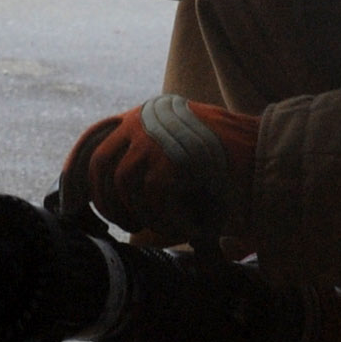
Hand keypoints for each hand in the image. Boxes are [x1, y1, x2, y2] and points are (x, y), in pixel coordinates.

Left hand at [59, 95, 259, 241]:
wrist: (269, 157)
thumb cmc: (228, 167)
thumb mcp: (182, 160)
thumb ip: (148, 175)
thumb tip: (114, 212)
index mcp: (144, 115)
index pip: (92, 139)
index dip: (75, 173)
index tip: (71, 205)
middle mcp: (144, 119)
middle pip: (98, 165)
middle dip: (105, 203)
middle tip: (128, 225)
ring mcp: (157, 136)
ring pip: (122, 185)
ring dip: (139, 214)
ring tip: (168, 225)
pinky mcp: (173, 156)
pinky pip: (152, 197)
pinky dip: (166, 219)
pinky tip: (187, 225)